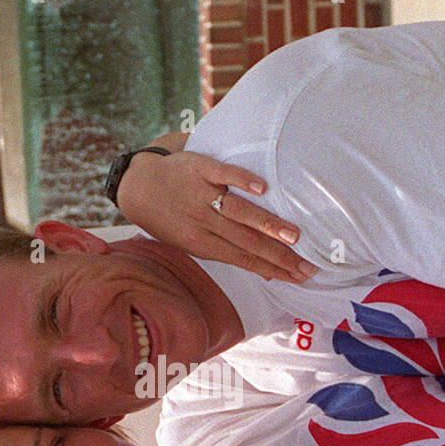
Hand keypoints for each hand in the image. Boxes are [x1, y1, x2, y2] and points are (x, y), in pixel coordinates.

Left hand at [116, 148, 316, 282]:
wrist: (137, 187)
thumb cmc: (170, 218)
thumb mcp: (192, 243)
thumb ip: (226, 252)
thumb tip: (263, 270)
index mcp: (202, 244)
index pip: (244, 260)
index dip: (273, 270)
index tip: (300, 277)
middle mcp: (203, 222)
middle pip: (246, 242)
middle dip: (279, 256)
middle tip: (307, 266)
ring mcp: (201, 195)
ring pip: (238, 212)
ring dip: (266, 224)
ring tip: (293, 236)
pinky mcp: (199, 168)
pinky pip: (222, 173)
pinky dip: (241, 180)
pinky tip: (261, 188)